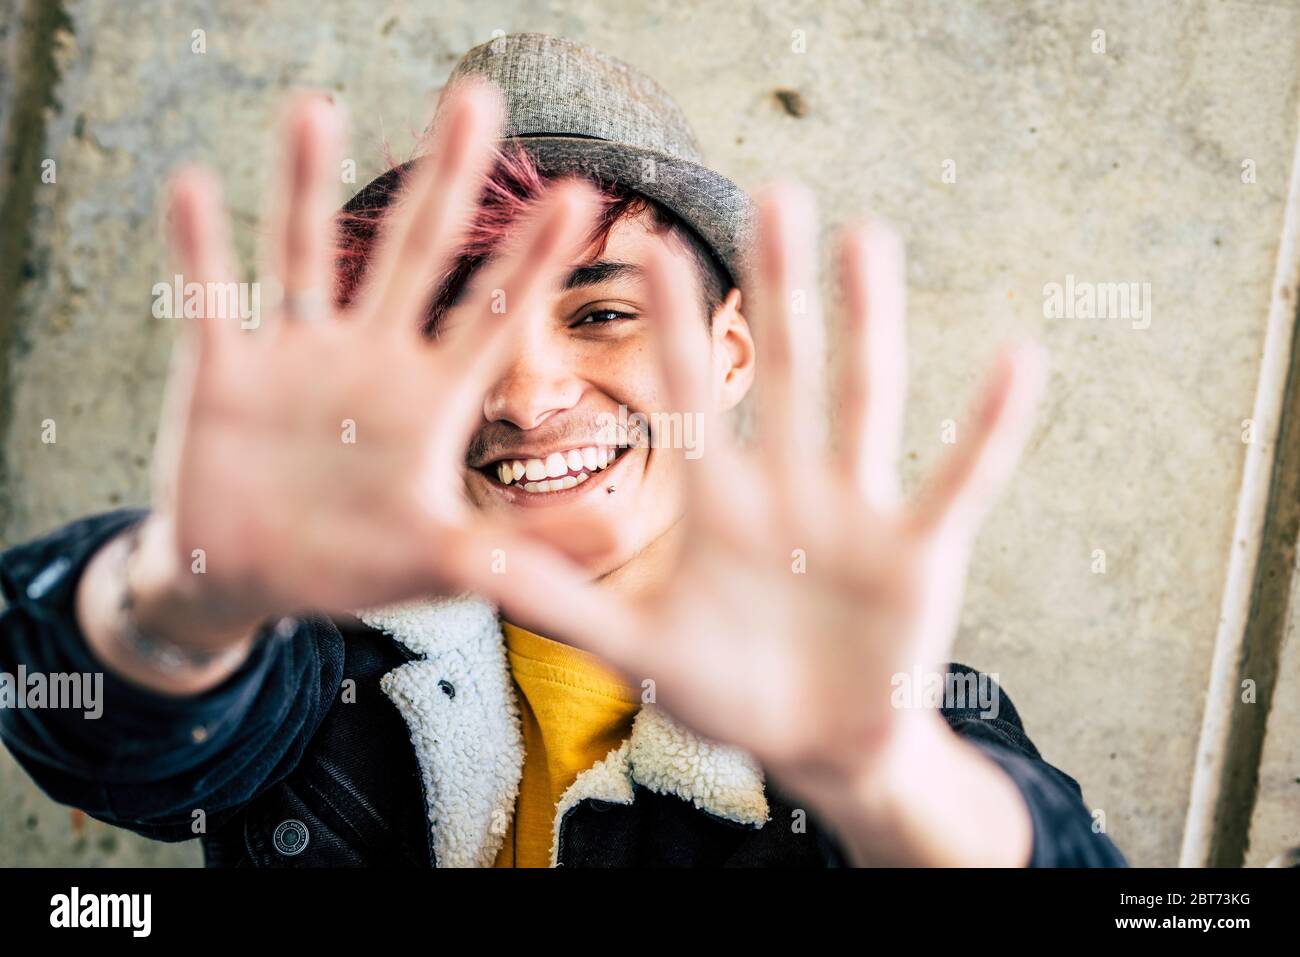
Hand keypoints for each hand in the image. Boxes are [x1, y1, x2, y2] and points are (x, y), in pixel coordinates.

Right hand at [138, 84, 603, 636]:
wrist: (250, 581)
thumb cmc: (355, 568)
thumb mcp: (444, 563)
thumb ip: (515, 555)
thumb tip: (605, 546)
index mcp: (431, 398)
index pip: (491, 314)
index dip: (532, 258)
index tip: (580, 194)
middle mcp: (371, 359)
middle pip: (414, 252)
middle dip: (444, 179)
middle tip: (477, 98)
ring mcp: (297, 358)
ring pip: (304, 254)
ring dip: (303, 183)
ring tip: (315, 106)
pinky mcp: (225, 373)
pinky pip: (209, 300)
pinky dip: (200, 250)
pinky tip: (193, 185)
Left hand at [467, 184, 1045, 863]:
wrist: (816, 746)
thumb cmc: (726, 694)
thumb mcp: (638, 647)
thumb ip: (562, 604)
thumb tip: (466, 564)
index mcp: (719, 503)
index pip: (689, 396)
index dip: (667, 323)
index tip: (644, 240)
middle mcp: (789, 486)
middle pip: (786, 368)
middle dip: (778, 285)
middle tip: (775, 190)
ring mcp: (857, 510)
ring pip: (866, 398)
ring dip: (870, 321)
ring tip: (868, 238)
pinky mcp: (921, 549)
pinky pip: (960, 478)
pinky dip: (990, 426)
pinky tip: (1019, 356)